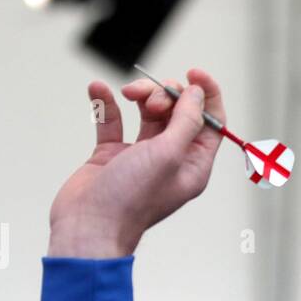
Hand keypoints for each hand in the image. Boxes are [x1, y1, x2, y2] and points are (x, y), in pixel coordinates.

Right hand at [47, 69, 227, 257]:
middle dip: (167, 95)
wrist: (88, 227)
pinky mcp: (112, 155)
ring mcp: (140, 157)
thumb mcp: (169, 154)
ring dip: (141, 95)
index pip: (212, 123)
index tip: (193, 73)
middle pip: (179, 112)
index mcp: (194, 165)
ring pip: (148, 112)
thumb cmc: (131, 198)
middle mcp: (170, 160)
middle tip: (152, 101)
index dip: (206, 95)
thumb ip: (186, 121)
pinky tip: (97, 89)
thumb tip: (197, 94)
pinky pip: (113, 121)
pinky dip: (107, 103)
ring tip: (127, 94)